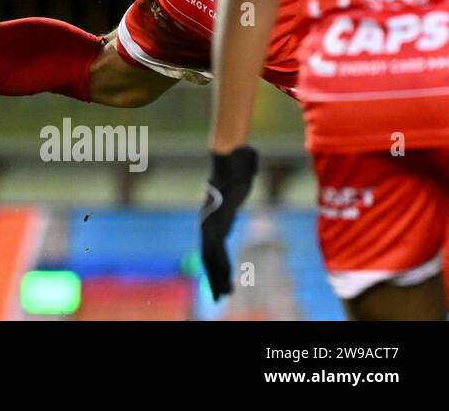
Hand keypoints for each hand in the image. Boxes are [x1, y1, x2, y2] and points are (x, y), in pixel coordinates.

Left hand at [200, 145, 257, 300]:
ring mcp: (211, 221)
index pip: (211, 248)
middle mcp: (208, 222)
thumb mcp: (239, 185)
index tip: (220, 282)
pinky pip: (216, 247)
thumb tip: (245, 179)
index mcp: (213, 217)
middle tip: (219, 297)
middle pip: (208, 256)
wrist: (231, 157)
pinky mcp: (216, 220)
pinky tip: (225, 277)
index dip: (215, 266)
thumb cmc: (238, 167)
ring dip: (217, 277)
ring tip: (223, 294)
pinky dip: (220, 264)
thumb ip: (238, 191)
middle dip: (214, 278)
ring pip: (211, 256)